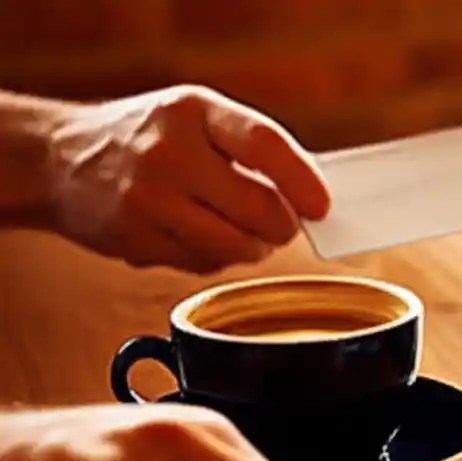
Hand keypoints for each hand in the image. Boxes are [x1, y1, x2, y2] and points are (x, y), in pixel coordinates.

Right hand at [43, 85, 329, 273]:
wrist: (58, 161)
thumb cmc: (147, 138)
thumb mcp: (196, 117)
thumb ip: (251, 148)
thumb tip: (312, 197)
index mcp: (192, 112)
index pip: (266, 145)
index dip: (303, 181)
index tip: (321, 206)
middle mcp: (168, 154)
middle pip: (259, 210)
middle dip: (283, 227)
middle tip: (283, 225)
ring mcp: (147, 200)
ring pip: (235, 247)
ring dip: (251, 247)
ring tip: (237, 228)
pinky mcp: (135, 241)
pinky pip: (202, 265)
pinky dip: (214, 258)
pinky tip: (196, 234)